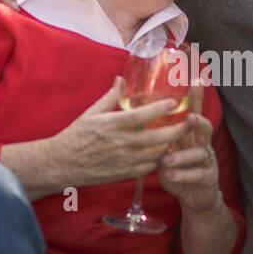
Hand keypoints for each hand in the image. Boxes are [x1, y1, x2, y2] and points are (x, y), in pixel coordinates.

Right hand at [49, 78, 192, 187]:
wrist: (63, 164)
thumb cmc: (76, 135)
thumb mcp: (91, 113)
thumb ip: (110, 97)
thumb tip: (122, 79)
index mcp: (113, 125)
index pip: (142, 116)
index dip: (161, 109)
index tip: (176, 102)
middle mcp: (121, 144)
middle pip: (158, 137)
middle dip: (177, 129)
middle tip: (190, 121)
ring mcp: (124, 161)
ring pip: (157, 154)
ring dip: (170, 145)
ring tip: (180, 135)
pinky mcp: (124, 174)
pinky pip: (149, 168)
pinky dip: (158, 159)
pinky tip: (163, 151)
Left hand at [157, 87, 221, 212]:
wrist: (194, 196)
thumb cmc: (176, 167)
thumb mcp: (166, 149)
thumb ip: (157, 133)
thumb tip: (136, 114)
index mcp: (190, 134)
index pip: (194, 111)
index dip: (196, 96)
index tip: (196, 80)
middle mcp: (201, 143)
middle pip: (205, 127)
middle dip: (199, 121)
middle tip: (190, 118)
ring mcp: (207, 161)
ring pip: (200, 153)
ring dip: (183, 155)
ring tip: (166, 159)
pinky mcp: (208, 178)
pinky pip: (197, 175)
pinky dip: (183, 174)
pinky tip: (170, 175)